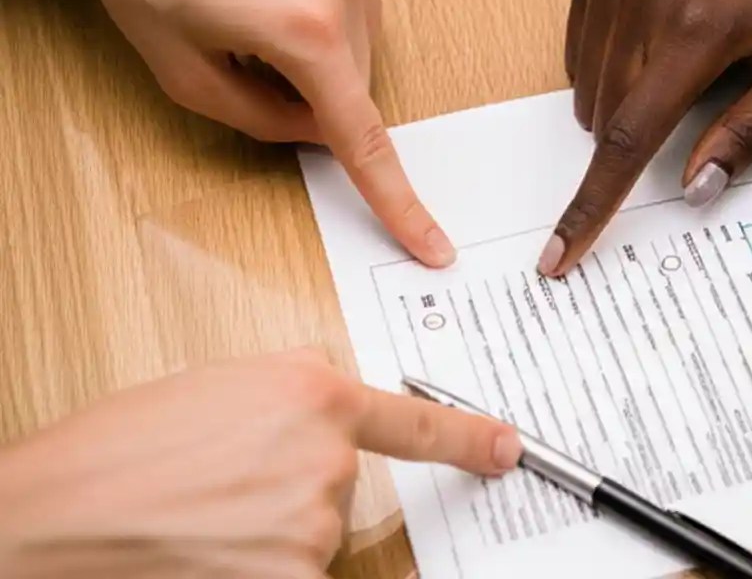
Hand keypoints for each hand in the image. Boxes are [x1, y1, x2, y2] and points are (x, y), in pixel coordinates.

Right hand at [0, 348, 521, 577]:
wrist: (52, 519)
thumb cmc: (114, 452)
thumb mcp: (215, 386)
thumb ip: (288, 391)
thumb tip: (325, 404)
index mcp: (310, 392)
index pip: (413, 419)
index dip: (467, 436)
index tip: (505, 447)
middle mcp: (326, 458)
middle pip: (341, 481)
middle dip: (294, 484)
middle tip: (221, 483)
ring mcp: (313, 527)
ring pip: (312, 533)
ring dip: (270, 530)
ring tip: (202, 515)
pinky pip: (296, 572)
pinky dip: (259, 565)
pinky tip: (210, 551)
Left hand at [12, 0, 454, 266]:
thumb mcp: (185, 74)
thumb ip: (262, 123)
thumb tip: (313, 129)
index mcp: (305, 28)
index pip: (362, 137)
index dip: (398, 201)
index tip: (434, 243)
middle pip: (357, 82)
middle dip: (315, 93)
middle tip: (251, 63)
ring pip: (361, 36)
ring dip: (320, 43)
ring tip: (254, 7)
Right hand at [540, 0, 751, 275]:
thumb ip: (749, 133)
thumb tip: (694, 188)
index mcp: (701, 30)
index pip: (630, 138)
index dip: (592, 206)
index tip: (559, 253)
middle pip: (606, 119)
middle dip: (636, 144)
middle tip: (693, 108)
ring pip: (587, 89)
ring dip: (621, 105)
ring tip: (682, 69)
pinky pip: (579, 50)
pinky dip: (607, 69)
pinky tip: (654, 47)